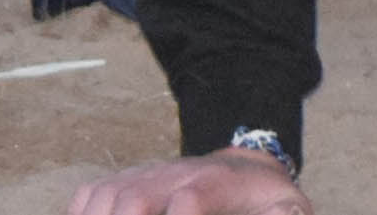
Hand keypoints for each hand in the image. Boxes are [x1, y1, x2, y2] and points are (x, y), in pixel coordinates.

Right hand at [68, 153, 309, 214]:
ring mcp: (146, 176)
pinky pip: (88, 196)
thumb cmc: (264, 201)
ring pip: (107, 197)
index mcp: (219, 184)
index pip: (193, 197)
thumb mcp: (288, 210)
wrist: (245, 166)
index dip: (181, 213)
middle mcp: (176, 175)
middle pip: (136, 199)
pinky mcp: (125, 182)